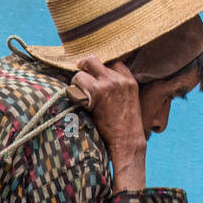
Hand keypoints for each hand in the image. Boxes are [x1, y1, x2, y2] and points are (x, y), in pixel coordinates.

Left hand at [70, 56, 146, 190]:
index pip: (110, 61)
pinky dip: (73, 92)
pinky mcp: (97, 93)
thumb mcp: (129, 100)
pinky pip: (77, 84)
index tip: (92, 73)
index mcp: (128, 80)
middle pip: (93, 60)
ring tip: (78, 94)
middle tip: (78, 75)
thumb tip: (100, 80)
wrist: (128, 142)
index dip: (98, 67)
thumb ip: (118, 87)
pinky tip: (76, 101)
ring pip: (82, 70)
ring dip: (76, 81)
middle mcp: (118, 79)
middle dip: (83, 66)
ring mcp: (108, 84)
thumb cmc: (126, 127)